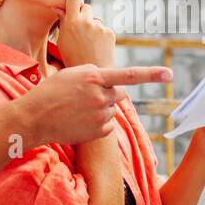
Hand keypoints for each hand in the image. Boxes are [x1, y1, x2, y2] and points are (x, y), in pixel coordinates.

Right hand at [20, 63, 171, 146]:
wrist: (34, 118)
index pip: (129, 75)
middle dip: (110, 93)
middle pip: (120, 93)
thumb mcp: (71, 73)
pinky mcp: (99, 131)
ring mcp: (101, 115)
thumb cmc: (50, 92)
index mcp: (95, 77)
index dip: (151, 74)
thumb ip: (94, 74)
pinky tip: (80, 121)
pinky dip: (99, 124)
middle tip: (88, 96)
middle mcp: (101, 96)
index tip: (169, 73)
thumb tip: (111, 81)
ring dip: (101, 108)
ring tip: (77, 110)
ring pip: (112, 109)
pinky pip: (108, 125)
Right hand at [54, 0, 113, 68]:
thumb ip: (64, 22)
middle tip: (80, 34)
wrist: (93, 74)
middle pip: (86, 8)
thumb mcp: (63, 41)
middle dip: (83, 15)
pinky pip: (103, 28)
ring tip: (88, 46)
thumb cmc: (74, 59)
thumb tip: (59, 6)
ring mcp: (99, 26)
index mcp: (71, 22)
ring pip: (94, 20)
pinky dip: (100, 36)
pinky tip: (97, 48)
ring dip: (92, 28)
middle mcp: (86, 21)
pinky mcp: (109, 32)